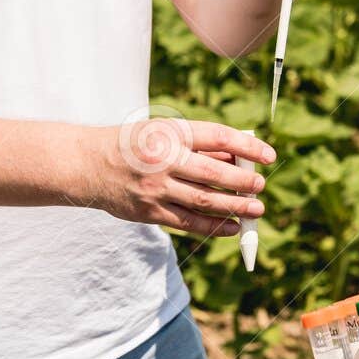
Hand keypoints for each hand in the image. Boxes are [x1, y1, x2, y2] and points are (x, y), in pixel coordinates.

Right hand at [93, 119, 275, 236]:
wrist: (89, 165)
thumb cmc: (136, 145)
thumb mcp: (165, 132)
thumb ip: (200, 145)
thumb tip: (240, 159)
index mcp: (170, 132)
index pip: (218, 137)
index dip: (247, 146)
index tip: (268, 155)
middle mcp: (164, 160)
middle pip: (214, 173)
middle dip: (243, 181)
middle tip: (261, 186)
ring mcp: (156, 188)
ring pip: (204, 201)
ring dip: (235, 207)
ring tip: (256, 209)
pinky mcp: (149, 212)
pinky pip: (189, 223)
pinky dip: (214, 226)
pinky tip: (232, 227)